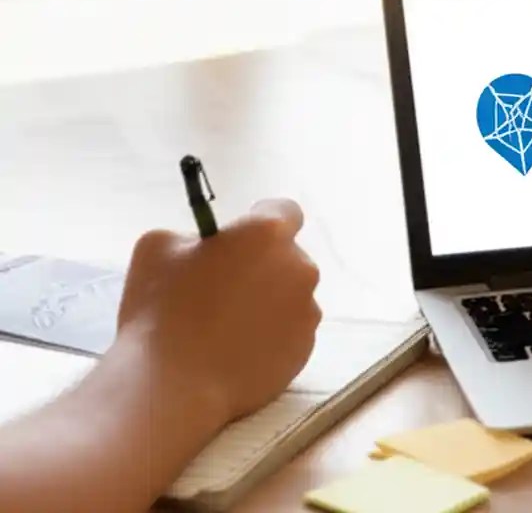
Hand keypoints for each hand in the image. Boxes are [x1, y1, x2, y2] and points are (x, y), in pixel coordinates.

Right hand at [116, 199, 321, 423]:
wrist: (173, 386)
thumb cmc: (160, 308)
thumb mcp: (157, 248)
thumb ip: (193, 236)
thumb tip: (207, 248)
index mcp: (267, 234)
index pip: (285, 211)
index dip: (260, 221)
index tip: (238, 240)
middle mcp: (301, 268)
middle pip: (287, 258)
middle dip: (261, 267)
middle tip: (221, 290)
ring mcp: (308, 312)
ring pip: (291, 297)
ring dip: (268, 303)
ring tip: (225, 328)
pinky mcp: (306, 350)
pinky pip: (290, 332)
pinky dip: (270, 337)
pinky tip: (236, 352)